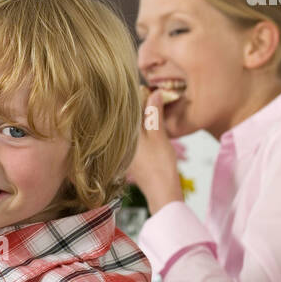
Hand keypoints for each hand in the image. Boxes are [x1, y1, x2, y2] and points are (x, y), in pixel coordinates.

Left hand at [127, 89, 184, 212]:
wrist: (161, 192)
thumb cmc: (160, 166)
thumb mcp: (159, 135)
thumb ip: (153, 114)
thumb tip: (152, 93)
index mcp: (123, 132)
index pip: (127, 107)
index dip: (138, 95)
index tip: (150, 89)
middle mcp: (119, 139)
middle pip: (127, 115)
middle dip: (140, 105)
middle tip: (156, 95)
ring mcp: (124, 148)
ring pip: (131, 125)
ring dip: (142, 116)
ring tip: (156, 107)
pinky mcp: (130, 155)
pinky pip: (133, 135)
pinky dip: (142, 128)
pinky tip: (152, 126)